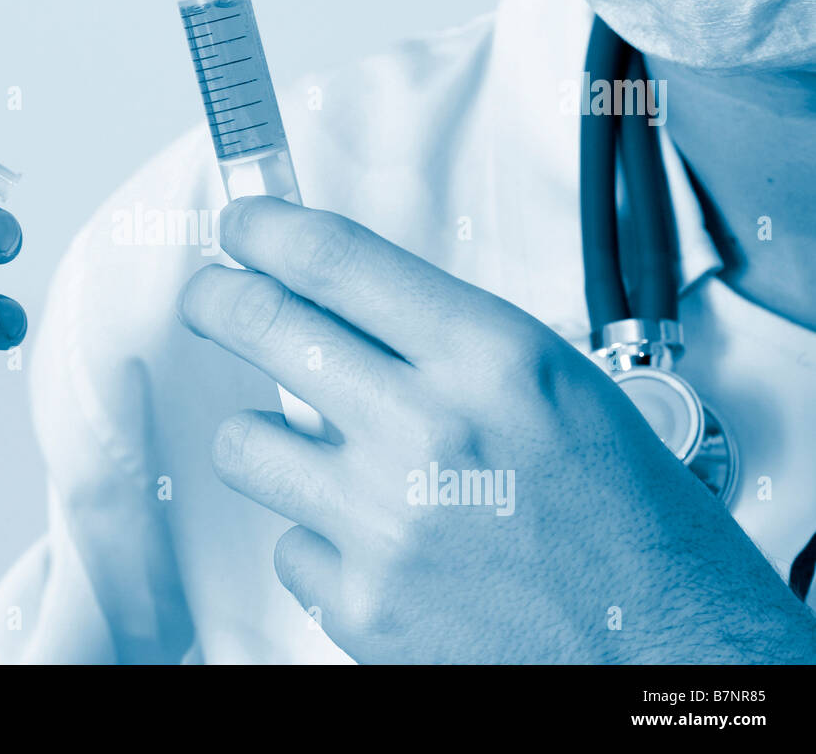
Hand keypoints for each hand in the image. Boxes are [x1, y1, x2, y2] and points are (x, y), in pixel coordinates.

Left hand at [179, 196, 815, 662]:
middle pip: (263, 326)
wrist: (667, 655)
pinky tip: (374, 545)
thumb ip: (448, 344)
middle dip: (216, 298)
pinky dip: (317, 539)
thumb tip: (347, 306)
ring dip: (266, 435)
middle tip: (213, 298)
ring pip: (245, 442)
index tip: (241, 225)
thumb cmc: (632, 526)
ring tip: (314, 450)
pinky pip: (288, 544)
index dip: (265, 229)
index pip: (336, 259)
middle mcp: (429, 432)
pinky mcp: (361, 605)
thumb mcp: (556, 389)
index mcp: (493, 361)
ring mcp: (385, 523)